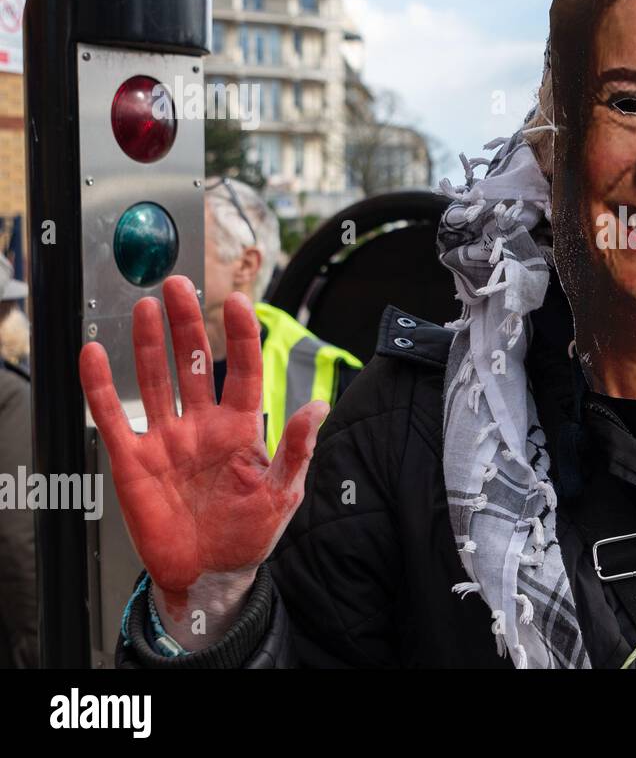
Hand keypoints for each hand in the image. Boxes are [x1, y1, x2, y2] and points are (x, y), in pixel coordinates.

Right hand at [78, 276, 327, 648]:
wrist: (210, 573)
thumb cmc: (250, 533)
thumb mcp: (283, 494)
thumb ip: (297, 450)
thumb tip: (319, 407)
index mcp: (242, 428)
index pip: (243, 370)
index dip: (240, 335)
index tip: (238, 301)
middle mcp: (202, 425)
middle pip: (194, 363)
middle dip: (187, 324)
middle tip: (178, 285)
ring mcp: (167, 439)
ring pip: (155, 380)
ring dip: (149, 344)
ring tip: (145, 307)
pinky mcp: (134, 460)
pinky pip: (113, 417)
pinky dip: (101, 386)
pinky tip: (94, 353)